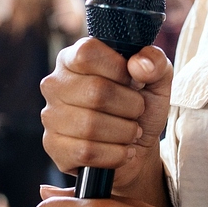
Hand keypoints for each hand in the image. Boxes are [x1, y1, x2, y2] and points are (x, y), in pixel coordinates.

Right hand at [40, 39, 171, 198]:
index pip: (87, 53)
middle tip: (138, 111)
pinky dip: (115, 154)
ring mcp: (50, 116)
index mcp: (74, 58)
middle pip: (95, 91)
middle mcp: (55, 84)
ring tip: (132, 131)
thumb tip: (139, 65)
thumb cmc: (140, 106)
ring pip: (90, 126)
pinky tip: (124, 150)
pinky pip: (86, 151)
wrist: (137, 148)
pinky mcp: (53, 146)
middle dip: (130, 106)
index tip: (133, 80)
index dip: (118, 68)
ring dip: (124, 132)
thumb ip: (154, 62)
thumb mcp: (157, 79)